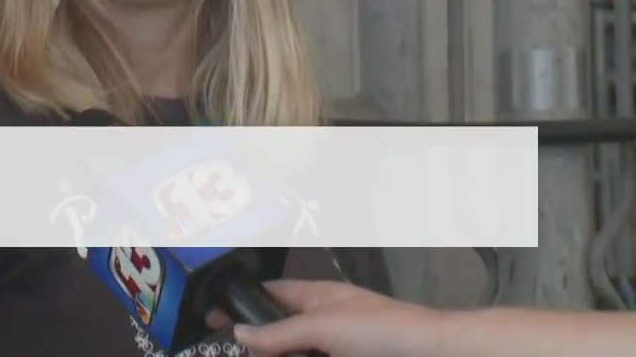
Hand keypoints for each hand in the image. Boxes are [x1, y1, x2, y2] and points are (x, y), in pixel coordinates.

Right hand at [225, 279, 446, 356]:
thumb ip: (279, 332)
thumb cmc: (378, 330)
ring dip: (277, 355)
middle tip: (231, 353)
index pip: (270, 293)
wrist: (431, 355)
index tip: (211, 316)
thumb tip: (236, 332)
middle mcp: (324, 321)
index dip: (241, 302)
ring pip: (297, 351)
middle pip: (279, 331)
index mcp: (317, 297)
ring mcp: (336, 347)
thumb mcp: (322, 327)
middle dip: (258, 343)